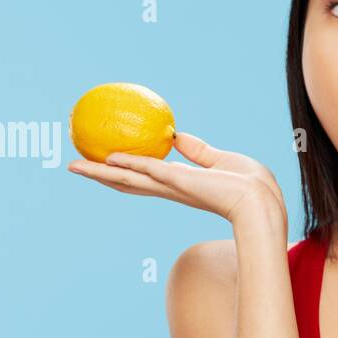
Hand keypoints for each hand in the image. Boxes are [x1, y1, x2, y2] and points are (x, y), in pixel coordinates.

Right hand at [67, 132, 286, 225]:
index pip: (143, 179)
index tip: (101, 162)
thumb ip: (197, 151)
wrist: (263, 202)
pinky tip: (108, 159)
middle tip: (73, 166)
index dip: (121, 172)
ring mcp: (174, 186)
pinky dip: (129, 164)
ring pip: (129, 179)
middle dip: (99, 176)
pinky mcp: (181, 181)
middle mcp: (171, 189)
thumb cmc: (250, 185)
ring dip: (100, 172)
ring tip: (74, 165)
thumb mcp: (219, 160)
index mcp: (180, 185)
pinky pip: (149, 170)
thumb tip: (175, 136)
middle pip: (126, 183)